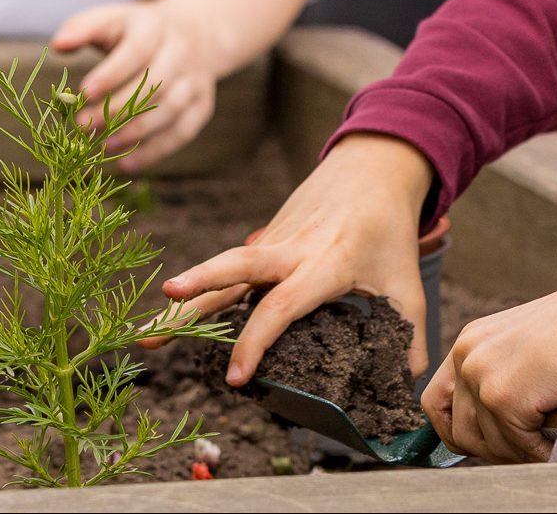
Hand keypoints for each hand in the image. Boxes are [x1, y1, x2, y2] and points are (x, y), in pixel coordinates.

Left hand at [51, 2, 230, 172]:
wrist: (195, 33)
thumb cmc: (136, 32)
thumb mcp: (111, 19)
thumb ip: (82, 28)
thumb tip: (59, 45)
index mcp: (155, 28)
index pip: (135, 52)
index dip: (111, 75)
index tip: (82, 94)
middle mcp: (181, 53)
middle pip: (153, 86)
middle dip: (117, 110)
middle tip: (82, 127)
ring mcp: (195, 81)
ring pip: (169, 110)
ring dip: (134, 133)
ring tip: (102, 148)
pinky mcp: (202, 106)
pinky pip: (181, 133)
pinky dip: (155, 152)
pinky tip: (127, 164)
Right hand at [148, 134, 434, 384]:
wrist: (373, 168)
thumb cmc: (390, 230)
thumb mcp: (407, 285)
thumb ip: (408, 337)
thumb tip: (405, 387)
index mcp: (327, 263)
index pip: (282, 306)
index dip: (256, 341)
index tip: (236, 377)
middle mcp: (292, 250)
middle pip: (234, 271)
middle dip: (194, 299)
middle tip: (156, 332)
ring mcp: (273, 241)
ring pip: (222, 270)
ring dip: (183, 300)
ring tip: (147, 335)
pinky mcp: (265, 237)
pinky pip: (232, 269)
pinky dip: (203, 291)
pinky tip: (178, 319)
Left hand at [424, 207, 556, 462]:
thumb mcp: (524, 347)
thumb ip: (504, 376)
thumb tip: (503, 428)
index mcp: (468, 345)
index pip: (436, 402)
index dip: (455, 429)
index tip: (482, 443)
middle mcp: (466, 359)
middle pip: (459, 431)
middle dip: (495, 450)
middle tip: (530, 451)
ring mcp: (482, 380)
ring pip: (491, 445)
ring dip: (524, 454)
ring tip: (555, 447)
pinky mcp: (505, 400)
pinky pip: (521, 446)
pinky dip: (546, 453)